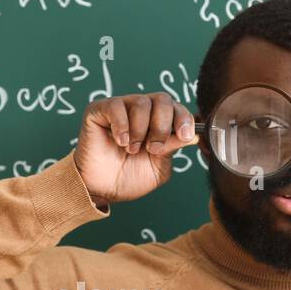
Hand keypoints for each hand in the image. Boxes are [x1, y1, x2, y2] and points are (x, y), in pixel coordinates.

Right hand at [73, 92, 199, 208]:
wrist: (103, 190)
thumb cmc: (129, 178)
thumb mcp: (159, 166)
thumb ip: (173, 148)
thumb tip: (192, 134)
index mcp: (158, 122)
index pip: (177, 108)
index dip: (184, 119)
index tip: (185, 136)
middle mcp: (141, 111)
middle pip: (162, 99)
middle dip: (162, 126)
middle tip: (152, 148)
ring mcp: (120, 108)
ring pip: (141, 102)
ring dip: (140, 130)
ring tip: (131, 149)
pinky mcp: (99, 110)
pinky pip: (116, 106)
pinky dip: (121, 125)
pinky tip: (120, 142)